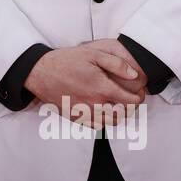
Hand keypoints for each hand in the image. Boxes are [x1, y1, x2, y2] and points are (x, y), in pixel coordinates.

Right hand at [24, 41, 145, 126]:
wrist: (41, 73)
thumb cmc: (66, 61)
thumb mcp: (93, 54)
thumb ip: (116, 64)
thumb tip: (133, 74)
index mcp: (101, 88)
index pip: (130, 102)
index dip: (139, 98)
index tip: (139, 93)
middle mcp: (95, 104)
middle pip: (123, 115)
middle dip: (131, 107)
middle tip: (131, 99)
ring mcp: (85, 113)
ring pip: (111, 122)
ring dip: (119, 115)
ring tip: (119, 104)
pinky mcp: (76, 118)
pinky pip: (97, 126)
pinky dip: (104, 121)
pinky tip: (103, 110)